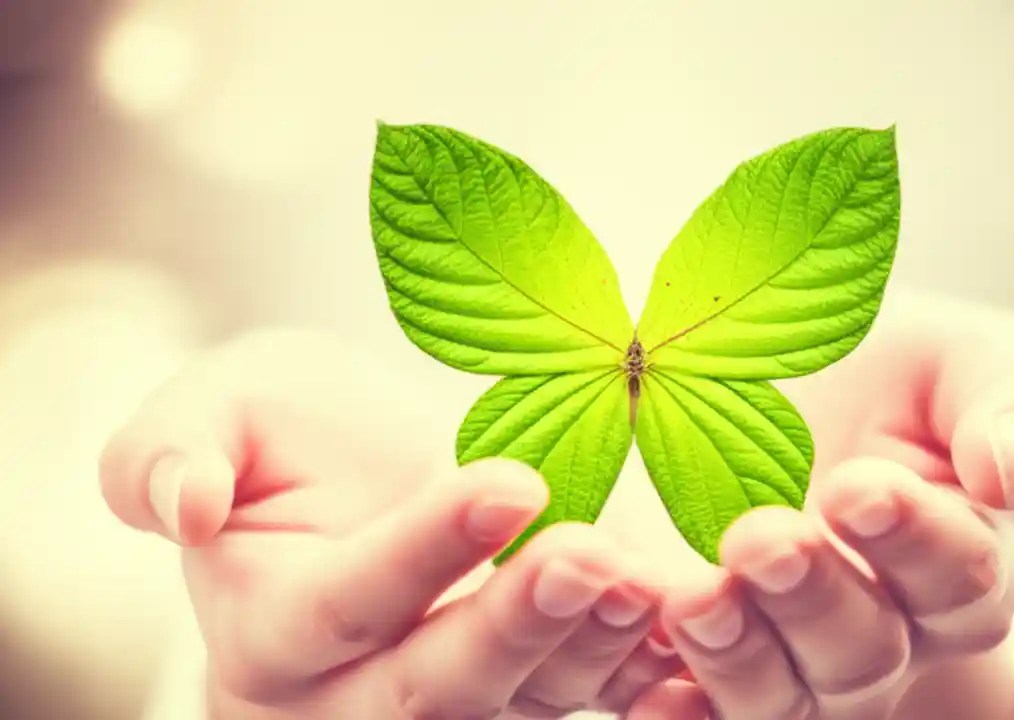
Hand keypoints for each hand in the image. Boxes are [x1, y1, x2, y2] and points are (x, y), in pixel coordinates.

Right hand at [99, 330, 679, 718]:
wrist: (370, 477)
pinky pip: (582, 700)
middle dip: (514, 626)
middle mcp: (350, 703)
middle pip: (433, 688)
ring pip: (520, 706)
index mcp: (269, 635)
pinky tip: (688, 635)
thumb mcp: (222, 409)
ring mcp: (447, 712)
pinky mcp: (524, 698)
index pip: (342, 605)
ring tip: (645, 584)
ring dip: (589, 651)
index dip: (423, 551)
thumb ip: (170, 448)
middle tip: (589, 555)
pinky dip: (634, 675)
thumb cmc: (293, 435)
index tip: (510, 480)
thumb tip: (181, 505)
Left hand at [631, 297, 1013, 719]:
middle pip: (863, 653)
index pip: (959, 575)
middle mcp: (881, 633)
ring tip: (695, 599)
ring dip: (737, 656)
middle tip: (761, 537)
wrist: (763, 368)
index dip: (913, 539)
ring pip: (780, 698)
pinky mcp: (699, 657)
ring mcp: (786, 657)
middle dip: (813, 598)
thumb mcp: (968, 358)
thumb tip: (1012, 468)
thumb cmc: (890, 372)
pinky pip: (695, 711)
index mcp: (961, 564)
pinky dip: (672, 706)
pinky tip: (647, 688)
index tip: (860, 486)